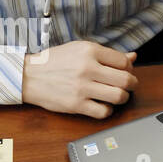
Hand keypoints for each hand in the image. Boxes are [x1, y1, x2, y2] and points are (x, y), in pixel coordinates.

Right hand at [21, 40, 137, 118]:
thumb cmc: (54, 62)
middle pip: (125, 80)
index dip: (129, 68)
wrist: (29, 76)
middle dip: (132, 84)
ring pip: (118, 96)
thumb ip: (106, 54)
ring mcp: (82, 87)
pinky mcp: (76, 104)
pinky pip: (103, 112)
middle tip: (128, 86)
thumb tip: (133, 57)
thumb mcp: (79, 49)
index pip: (123, 62)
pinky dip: (107, 110)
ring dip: (122, 98)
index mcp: (89, 50)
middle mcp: (87, 68)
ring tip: (116, 96)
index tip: (125, 72)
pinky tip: (102, 105)